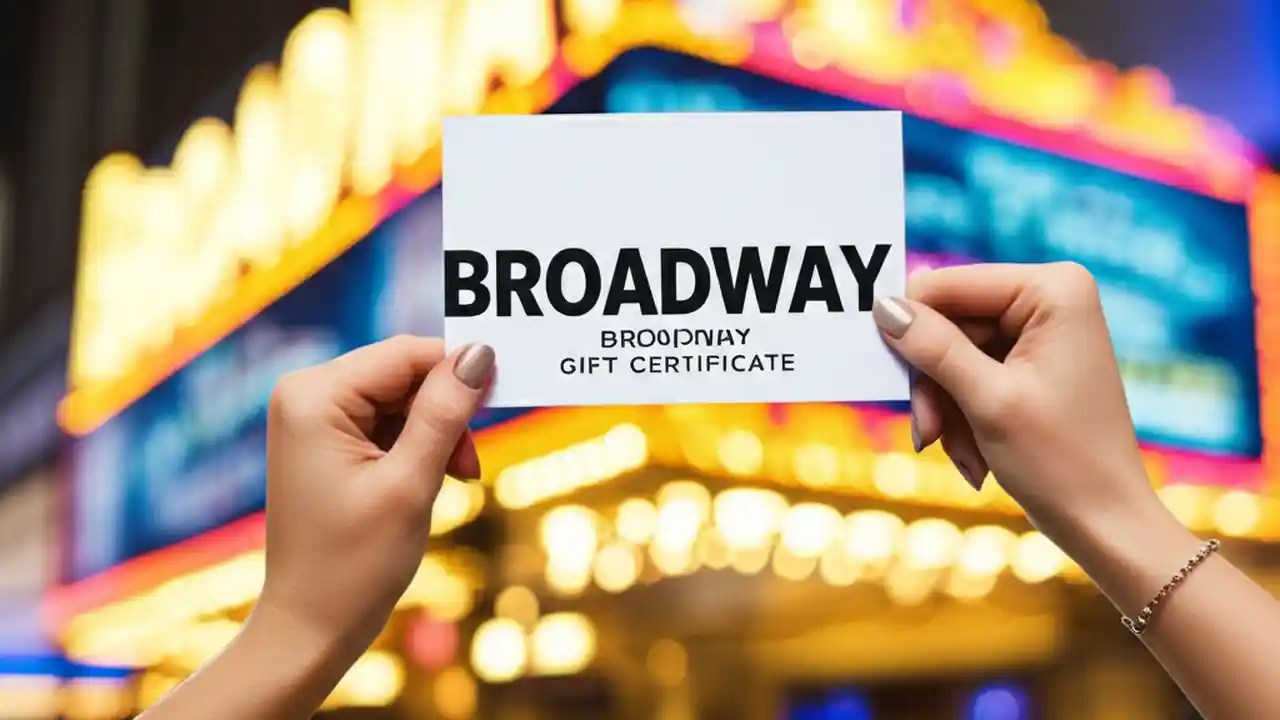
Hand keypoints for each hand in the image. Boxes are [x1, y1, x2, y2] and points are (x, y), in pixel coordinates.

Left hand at [255, 336, 494, 661]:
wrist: (311, 626)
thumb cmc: (354, 563)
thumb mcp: (410, 483)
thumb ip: (445, 413)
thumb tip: (479, 353)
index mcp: (313, 396)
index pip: (406, 354)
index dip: (459, 372)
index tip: (501, 402)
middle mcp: (304, 394)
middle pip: (404, 372)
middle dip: (446, 412)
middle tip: (468, 467)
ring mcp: (312, 416)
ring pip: (402, 397)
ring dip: (436, 433)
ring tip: (452, 481)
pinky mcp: (324, 439)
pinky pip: (386, 420)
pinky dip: (417, 446)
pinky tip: (429, 481)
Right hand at [872, 262, 1165, 546]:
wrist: (1106, 524)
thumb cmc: (1062, 462)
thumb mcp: (987, 400)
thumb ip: (933, 347)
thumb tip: (883, 306)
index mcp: (1053, 289)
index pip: (948, 286)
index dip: (909, 328)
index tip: (890, 378)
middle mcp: (1050, 298)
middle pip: (947, 324)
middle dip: (934, 386)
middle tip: (929, 435)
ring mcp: (1041, 331)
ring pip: (951, 356)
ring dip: (946, 410)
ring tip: (963, 457)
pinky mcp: (1031, 363)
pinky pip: (970, 376)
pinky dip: (962, 418)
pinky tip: (975, 457)